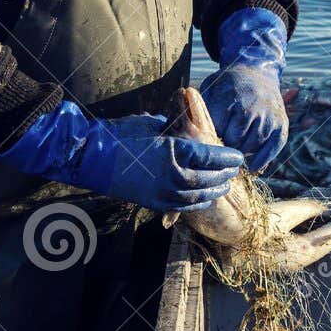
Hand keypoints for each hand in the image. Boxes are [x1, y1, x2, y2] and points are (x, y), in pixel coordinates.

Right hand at [0, 103, 242, 212]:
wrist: (90, 158)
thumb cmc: (119, 135)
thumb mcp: (151, 125)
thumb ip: (172, 129)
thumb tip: (184, 128)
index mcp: (174, 153)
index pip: (210, 157)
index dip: (227, 158)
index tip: (239, 157)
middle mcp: (172, 176)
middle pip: (208, 178)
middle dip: (224, 175)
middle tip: (235, 170)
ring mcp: (162, 192)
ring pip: (197, 195)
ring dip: (213, 190)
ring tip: (224, 185)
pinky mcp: (153, 202)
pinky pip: (181, 205)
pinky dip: (196, 202)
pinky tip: (204, 199)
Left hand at [202, 7, 289, 172]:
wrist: (257, 71)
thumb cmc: (227, 85)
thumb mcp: (208, 89)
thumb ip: (194, 108)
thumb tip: (176, 129)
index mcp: (228, 98)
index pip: (215, 132)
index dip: (208, 141)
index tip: (203, 143)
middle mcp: (250, 107)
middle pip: (232, 142)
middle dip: (224, 147)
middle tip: (218, 148)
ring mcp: (267, 117)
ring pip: (250, 148)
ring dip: (241, 153)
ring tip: (233, 150)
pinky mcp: (280, 125)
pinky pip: (271, 150)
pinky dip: (261, 160)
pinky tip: (252, 165)